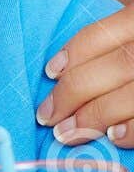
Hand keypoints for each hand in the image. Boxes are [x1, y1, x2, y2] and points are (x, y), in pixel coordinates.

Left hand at [38, 6, 133, 146]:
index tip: (48, 73)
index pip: (101, 35)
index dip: (72, 54)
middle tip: (47, 117)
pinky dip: (133, 130)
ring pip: (131, 95)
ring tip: (69, 134)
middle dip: (74, 94)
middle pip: (115, 68)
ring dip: (95, 117)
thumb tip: (65, 71)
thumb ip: (115, 41)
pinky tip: (113, 137)